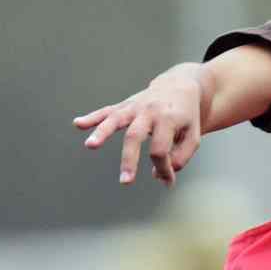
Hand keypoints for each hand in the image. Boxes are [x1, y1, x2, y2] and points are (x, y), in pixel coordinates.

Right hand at [74, 69, 204, 185]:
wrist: (179, 87)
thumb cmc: (186, 118)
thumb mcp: (193, 137)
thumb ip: (181, 157)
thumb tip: (159, 174)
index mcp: (168, 119)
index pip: (160, 150)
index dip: (162, 168)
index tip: (166, 180)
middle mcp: (149, 111)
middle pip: (135, 136)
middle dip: (129, 160)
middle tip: (125, 182)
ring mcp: (134, 107)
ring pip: (115, 119)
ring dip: (102, 132)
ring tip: (90, 145)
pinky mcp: (125, 105)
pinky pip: (106, 111)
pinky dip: (92, 118)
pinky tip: (78, 123)